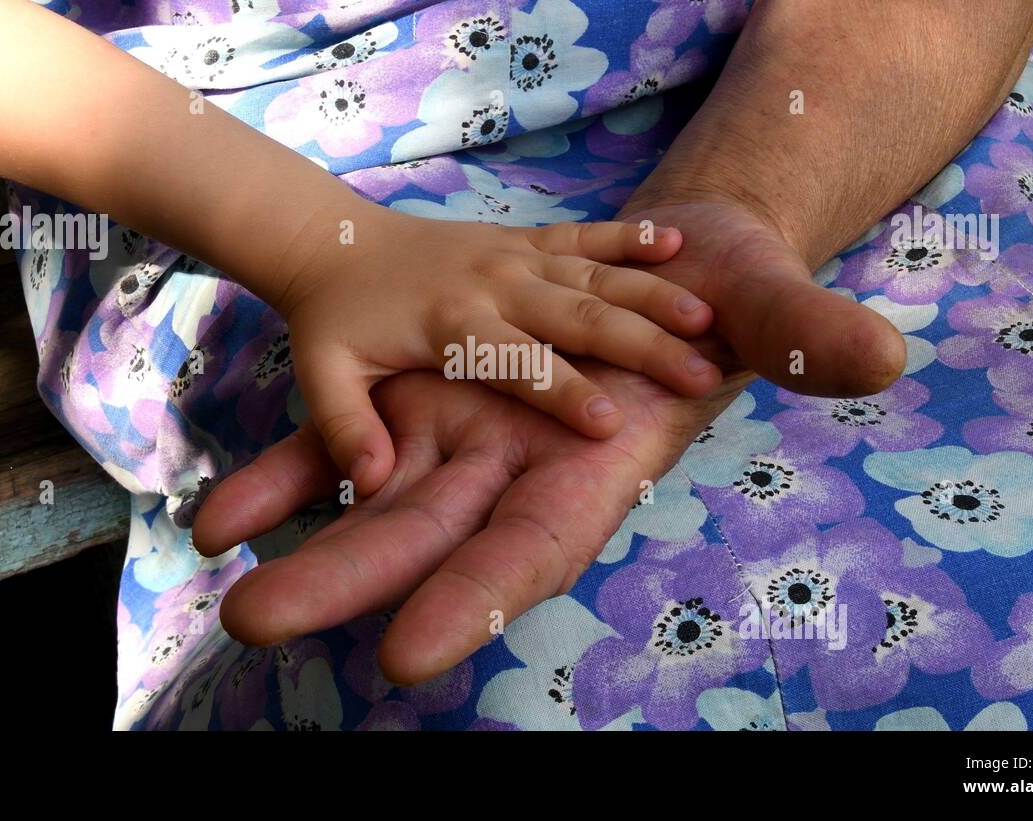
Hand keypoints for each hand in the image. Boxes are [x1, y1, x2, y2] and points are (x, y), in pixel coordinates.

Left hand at [193, 197, 905, 682]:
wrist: (669, 257)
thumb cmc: (732, 292)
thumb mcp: (770, 306)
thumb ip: (809, 339)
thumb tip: (880, 356)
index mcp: (597, 469)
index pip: (534, 548)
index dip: (479, 597)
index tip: (410, 651)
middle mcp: (522, 467)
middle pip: (431, 540)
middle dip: (351, 581)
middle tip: (259, 622)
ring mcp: (470, 432)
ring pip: (376, 499)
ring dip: (307, 543)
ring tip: (231, 595)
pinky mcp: (430, 391)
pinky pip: (350, 435)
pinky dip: (293, 471)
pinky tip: (225, 514)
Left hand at [274, 203, 720, 495]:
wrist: (334, 241)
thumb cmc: (336, 320)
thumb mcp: (324, 375)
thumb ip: (346, 427)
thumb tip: (370, 479)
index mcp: (451, 325)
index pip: (516, 364)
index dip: (560, 395)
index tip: (610, 425)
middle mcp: (492, 284)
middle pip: (575, 317)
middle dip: (639, 347)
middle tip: (697, 375)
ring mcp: (512, 255)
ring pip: (593, 275)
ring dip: (651, 294)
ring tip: (708, 316)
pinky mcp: (523, 238)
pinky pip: (582, 236)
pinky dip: (628, 237)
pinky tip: (677, 239)